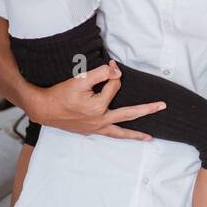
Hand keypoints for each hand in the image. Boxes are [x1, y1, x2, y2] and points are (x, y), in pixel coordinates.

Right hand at [29, 59, 166, 138]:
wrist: (44, 109)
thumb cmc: (60, 93)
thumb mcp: (80, 79)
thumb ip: (100, 74)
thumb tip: (116, 70)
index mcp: (98, 106)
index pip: (114, 85)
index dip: (110, 74)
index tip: (107, 68)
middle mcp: (100, 120)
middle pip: (129, 113)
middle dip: (147, 109)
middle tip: (162, 105)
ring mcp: (96, 127)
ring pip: (121, 131)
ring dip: (136, 134)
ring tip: (150, 138)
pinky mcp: (91, 131)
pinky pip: (110, 135)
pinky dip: (121, 136)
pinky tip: (128, 137)